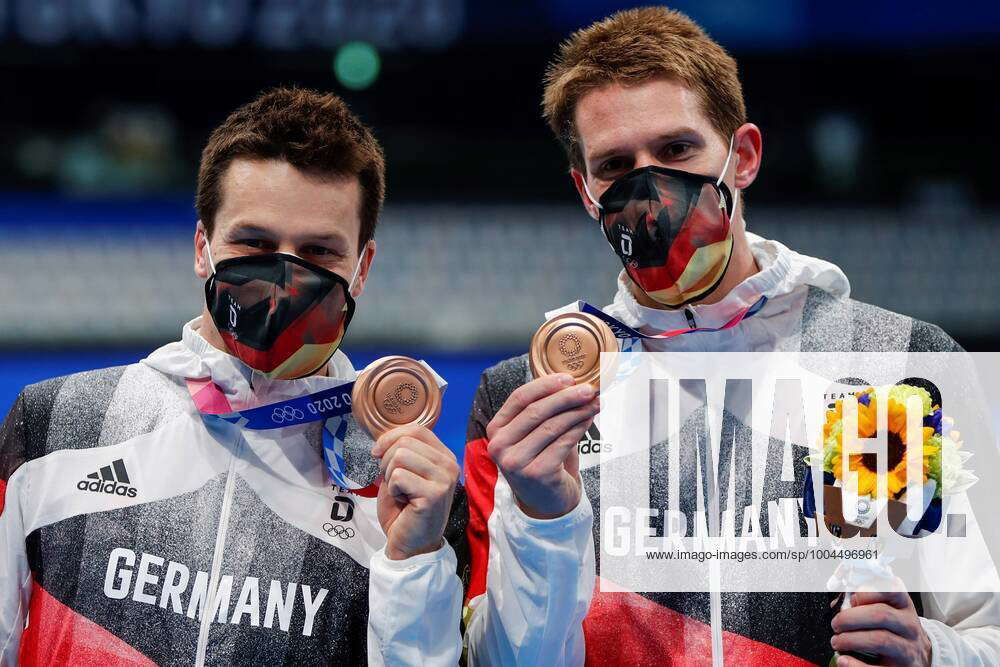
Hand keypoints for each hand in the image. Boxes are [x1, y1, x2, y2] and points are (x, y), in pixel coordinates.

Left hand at [372, 424, 459, 560]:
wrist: (410, 544)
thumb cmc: (404, 510)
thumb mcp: (402, 473)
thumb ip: (400, 453)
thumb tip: (382, 440)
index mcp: (444, 456)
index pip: (417, 429)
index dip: (390, 437)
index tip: (376, 453)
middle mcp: (449, 464)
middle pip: (405, 441)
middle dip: (386, 461)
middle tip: (393, 483)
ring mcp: (445, 478)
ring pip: (400, 456)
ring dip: (389, 476)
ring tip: (399, 492)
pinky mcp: (434, 494)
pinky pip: (399, 476)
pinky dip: (393, 489)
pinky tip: (403, 501)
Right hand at [486, 373, 599, 518]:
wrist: (546, 502)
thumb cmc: (542, 461)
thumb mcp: (534, 435)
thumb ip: (544, 411)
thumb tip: (572, 384)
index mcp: (496, 430)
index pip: (519, 398)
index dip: (545, 385)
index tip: (568, 378)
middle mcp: (500, 446)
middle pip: (536, 411)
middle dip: (566, 397)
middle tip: (588, 389)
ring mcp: (516, 462)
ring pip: (552, 426)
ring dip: (577, 411)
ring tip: (594, 403)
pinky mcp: (535, 473)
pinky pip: (563, 443)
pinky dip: (579, 428)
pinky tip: (589, 420)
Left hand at [831, 585, 931, 665]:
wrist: (920, 657)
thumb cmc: (896, 630)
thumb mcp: (889, 610)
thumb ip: (866, 603)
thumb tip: (838, 605)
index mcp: (903, 606)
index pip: (891, 590)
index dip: (867, 592)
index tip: (851, 598)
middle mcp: (908, 626)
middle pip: (880, 615)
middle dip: (850, 618)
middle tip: (836, 624)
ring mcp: (907, 649)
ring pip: (879, 640)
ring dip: (850, 639)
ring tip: (837, 641)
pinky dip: (856, 665)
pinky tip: (844, 660)